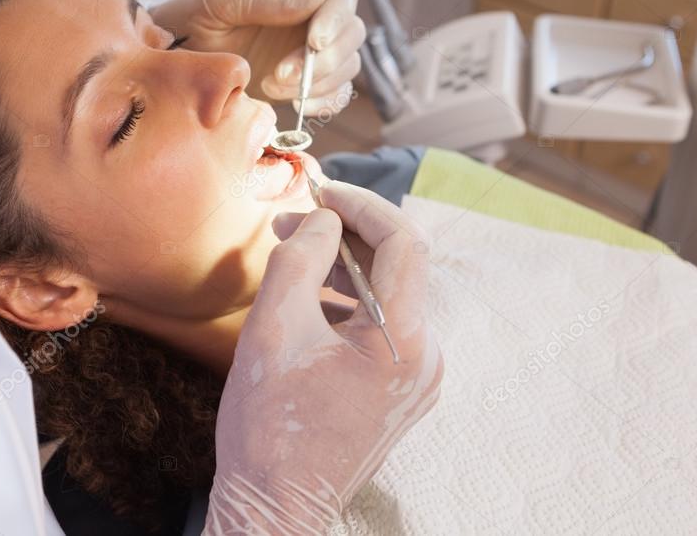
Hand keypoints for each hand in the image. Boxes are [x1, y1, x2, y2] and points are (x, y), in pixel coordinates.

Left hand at [151, 0, 364, 110]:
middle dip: (326, 57)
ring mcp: (309, 50)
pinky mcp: (305, 82)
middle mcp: (310, 15)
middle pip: (351, 30)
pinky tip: (295, 105)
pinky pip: (335, 93)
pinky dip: (323, 102)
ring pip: (348, 64)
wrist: (176, 57)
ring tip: (272, 86)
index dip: (338, 12)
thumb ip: (266, 0)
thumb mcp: (220, 1)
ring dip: (319, 81)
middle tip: (284, 73)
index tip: (315, 40)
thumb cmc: (194, 17)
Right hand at [204, 181, 442, 534]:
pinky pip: (382, 325)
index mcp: (406, 341)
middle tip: (291, 222)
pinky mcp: (400, 389)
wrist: (276, 506)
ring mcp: (417, 377)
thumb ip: (299, 258)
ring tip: (291, 252)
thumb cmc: (270, 427)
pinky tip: (306, 295)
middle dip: (345, 235)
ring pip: (388, 294)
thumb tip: (322, 219)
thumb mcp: (273, 329)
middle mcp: (426, 358)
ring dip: (342, 267)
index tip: (320, 192)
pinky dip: (347, 301)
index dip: (362, 205)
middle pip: (397, 267)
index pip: (403, 243)